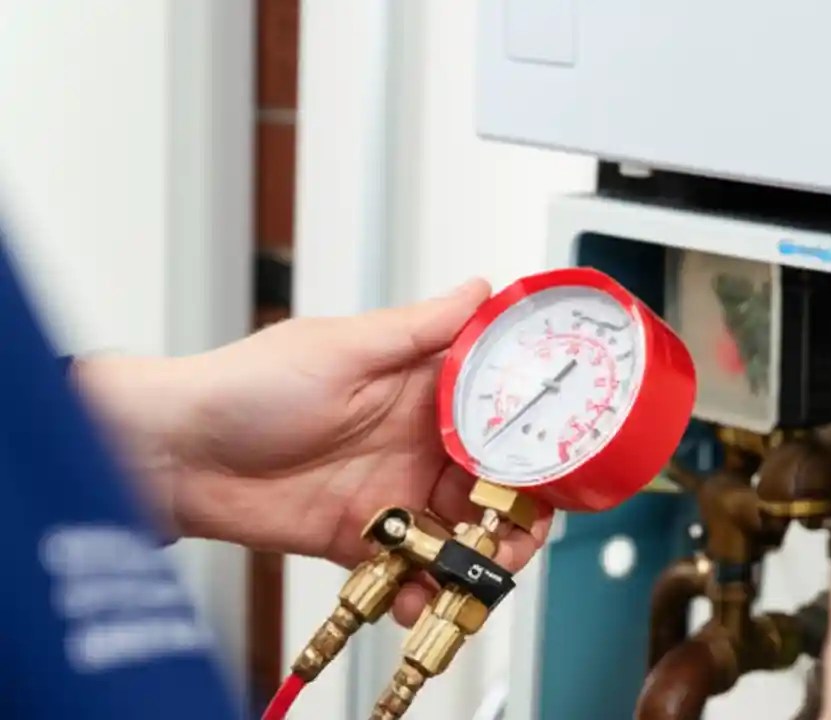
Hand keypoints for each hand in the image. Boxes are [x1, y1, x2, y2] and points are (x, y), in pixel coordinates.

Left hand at [76, 279, 552, 624]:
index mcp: (418, 388)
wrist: (173, 455)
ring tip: (483, 568)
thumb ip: (419, 329)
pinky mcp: (364, 538)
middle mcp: (414, 440)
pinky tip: (426, 592)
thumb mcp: (342, 348)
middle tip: (523, 528)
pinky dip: (427, 587)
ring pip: (461, 526)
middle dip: (518, 506)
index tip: (559, 456)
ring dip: (482, 551)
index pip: (498, 410)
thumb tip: (480, 289)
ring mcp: (392, 492)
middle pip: (491, 478)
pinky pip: (412, 567)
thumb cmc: (244, 386)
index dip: (533, 434)